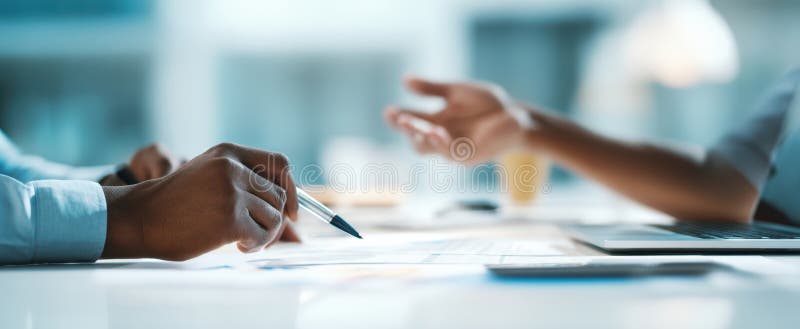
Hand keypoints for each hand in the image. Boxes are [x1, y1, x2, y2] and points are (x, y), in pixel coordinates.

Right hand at [101, 143, 299, 260]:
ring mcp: (231, 193)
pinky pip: (262, 235)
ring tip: (246, 240)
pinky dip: (256, 245)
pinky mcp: (230, 219)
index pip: (279, 163)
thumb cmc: (176, 203)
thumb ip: (243, 182)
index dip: (291, 187)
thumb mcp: (209, 176)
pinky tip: (239, 246)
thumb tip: (291, 210)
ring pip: (274, 217)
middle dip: (276, 218)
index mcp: (228, 153)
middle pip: (280, 195)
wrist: (140, 218)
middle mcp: (232, 169)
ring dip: (266, 235)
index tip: (291, 210)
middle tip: (260, 234)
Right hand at [384, 76, 526, 163]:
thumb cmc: (489, 105)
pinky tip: (435, 131)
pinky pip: (448, 152)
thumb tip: (404, 79)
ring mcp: (453, 148)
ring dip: (418, 136)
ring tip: (409, 123)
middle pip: (414, 138)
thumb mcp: (457, 92)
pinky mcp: (467, 156)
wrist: (516, 115)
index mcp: (436, 121)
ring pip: (427, 148)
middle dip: (405, 128)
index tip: (388, 110)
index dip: (397, 118)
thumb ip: (432, 89)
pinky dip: (440, 143)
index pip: (411, 121)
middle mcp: (441, 137)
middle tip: (397, 118)